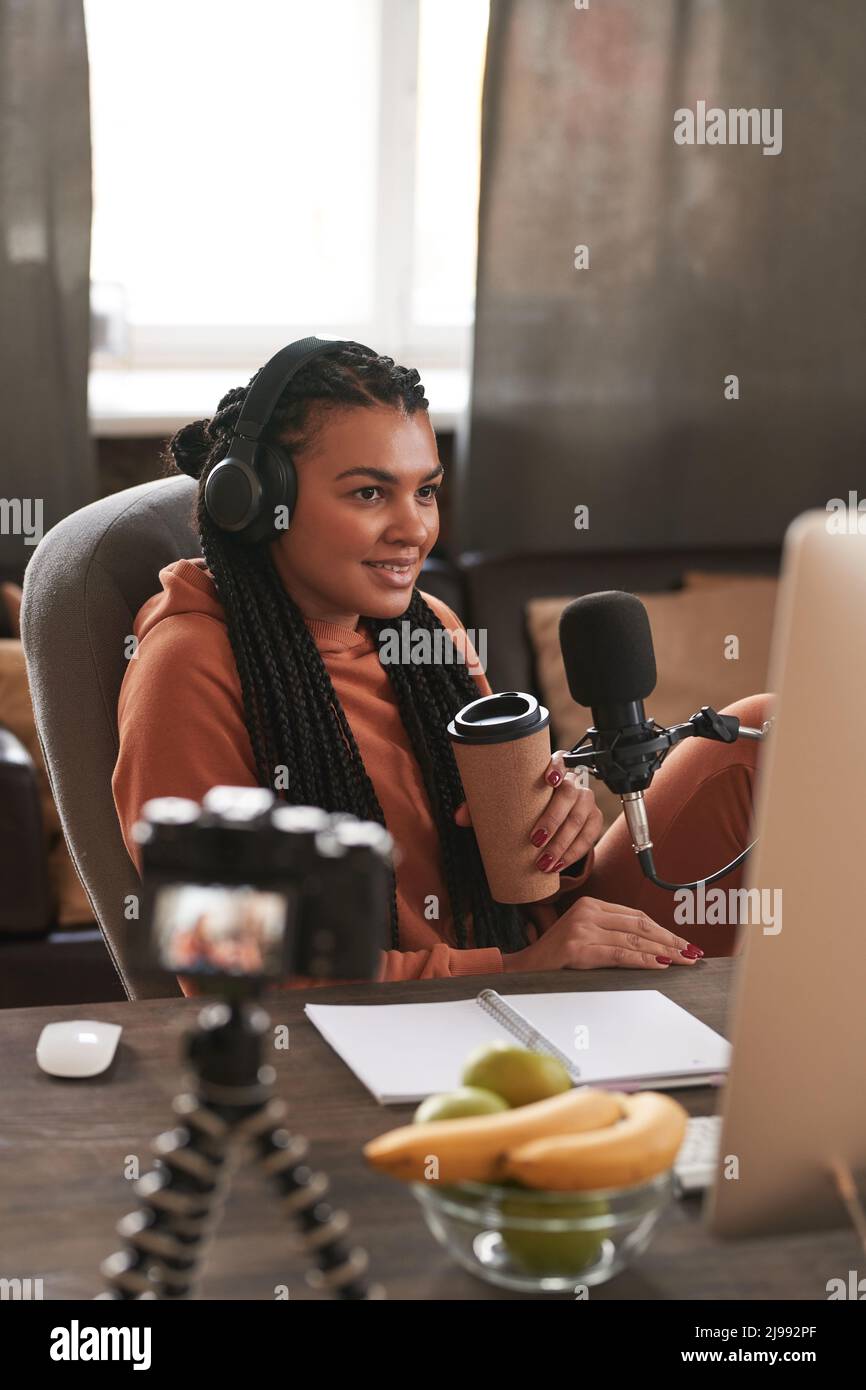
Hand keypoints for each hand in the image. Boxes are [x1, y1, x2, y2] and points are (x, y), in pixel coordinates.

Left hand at [454, 749, 604, 867]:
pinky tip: (558, 864)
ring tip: (543, 862)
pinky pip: (590, 836)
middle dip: (554, 819)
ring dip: (563, 843)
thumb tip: (459, 818)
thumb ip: (482, 806)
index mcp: (551, 770)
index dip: (557, 768)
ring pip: (581, 819)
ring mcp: (586, 801)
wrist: (547, 820)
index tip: (549, 780)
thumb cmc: (524, 804)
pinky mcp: (594, 821)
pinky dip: (574, 852)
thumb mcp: (504, 802)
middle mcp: (572, 783)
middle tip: (535, 840)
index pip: (560, 759)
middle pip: (570, 795)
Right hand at [502, 895, 704, 972]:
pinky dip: (643, 960)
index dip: (664, 930)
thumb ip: (610, 933)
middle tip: (692, 953)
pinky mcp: (578, 948)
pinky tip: (659, 964)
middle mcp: (588, 912)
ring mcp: (582, 929)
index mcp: (591, 904)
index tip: (683, 943)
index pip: (636, 917)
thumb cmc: (555, 955)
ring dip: (663, 952)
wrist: (524, 968)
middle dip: (670, 941)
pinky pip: (619, 954)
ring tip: (682, 960)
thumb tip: (651, 946)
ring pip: (633, 941)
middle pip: (639, 926)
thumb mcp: (583, 935)